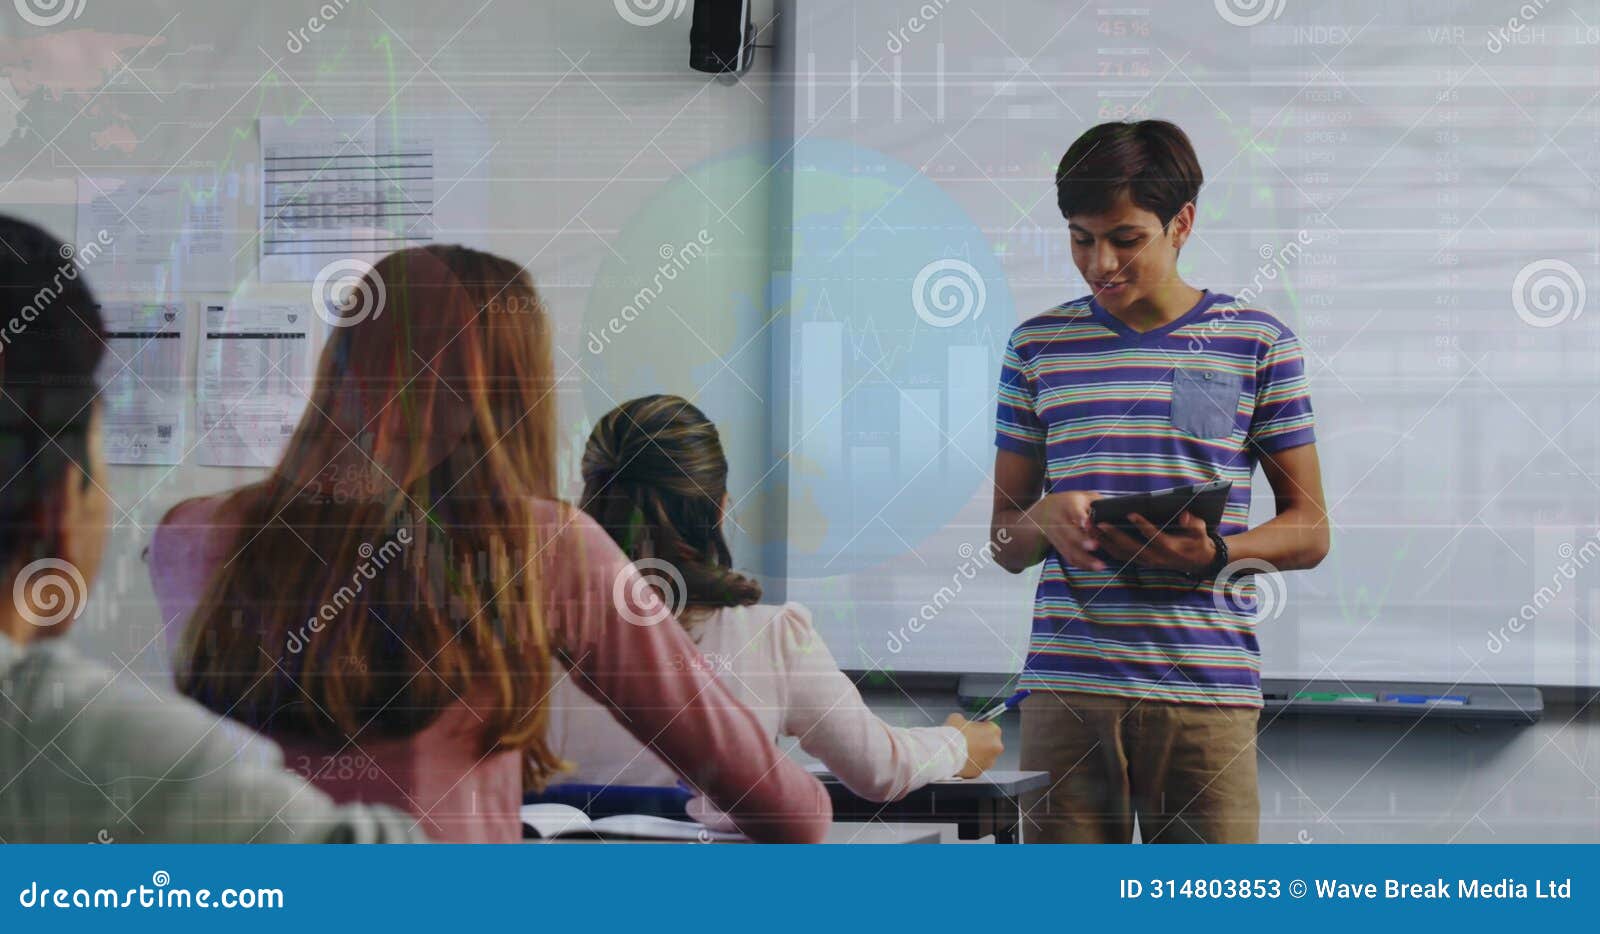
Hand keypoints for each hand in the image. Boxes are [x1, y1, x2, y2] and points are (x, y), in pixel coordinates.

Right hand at [946, 713, 1002, 777]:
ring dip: (976, 753)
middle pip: (989, 742)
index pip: (989, 726)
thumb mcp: (957, 718)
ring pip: (984, 755)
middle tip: (966, 739)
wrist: (945, 754)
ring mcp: (989, 762)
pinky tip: (961, 759)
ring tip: (962, 750)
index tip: (972, 728)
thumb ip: (964, 720)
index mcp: (994, 731)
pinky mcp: (980, 772)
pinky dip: (971, 763)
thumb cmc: (953, 735)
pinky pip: (976, 765)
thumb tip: (962, 723)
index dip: (979, 727)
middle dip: (979, 740)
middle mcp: (996, 747)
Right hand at [1024, 490, 1105, 570]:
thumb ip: (1098, 502)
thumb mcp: (1083, 496)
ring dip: (1084, 559)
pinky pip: (1068, 556)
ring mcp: (1057, 534)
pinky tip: (1092, 568)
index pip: (1073, 511)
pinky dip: (1080, 564)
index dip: (1079, 517)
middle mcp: (1060, 520)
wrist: (1044, 511)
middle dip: (1081, 540)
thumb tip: (1115, 511)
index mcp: (1069, 505)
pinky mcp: (1058, 546)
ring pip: (1069, 548)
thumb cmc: (1071, 503)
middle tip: (1095, 546)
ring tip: (1100, 566)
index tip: (1086, 524)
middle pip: (1069, 532)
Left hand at [1095, 510, 1216, 574]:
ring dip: (1104, 541)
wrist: (1197, 562)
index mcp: (1170, 548)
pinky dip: (1107, 547)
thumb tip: (1185, 516)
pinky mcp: (1140, 562)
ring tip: (1090, 527)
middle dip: (1113, 535)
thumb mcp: (1201, 532)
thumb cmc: (1198, 542)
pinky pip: (1120, 556)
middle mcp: (1156, 557)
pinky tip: (1095, 536)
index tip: (1130, 513)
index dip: (1143, 525)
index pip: (1154, 537)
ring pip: (1121, 553)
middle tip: (1099, 522)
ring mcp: (1146, 561)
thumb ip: (1194, 524)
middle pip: (1130, 547)